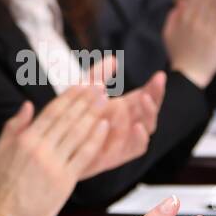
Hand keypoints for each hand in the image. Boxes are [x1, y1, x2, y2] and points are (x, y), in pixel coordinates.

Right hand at [0, 86, 107, 215]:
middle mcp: (41, 149)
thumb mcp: (0, 151)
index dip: (69, 96)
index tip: (82, 85)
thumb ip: (14, 126)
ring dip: (93, 114)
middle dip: (85, 100)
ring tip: (105, 100)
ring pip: (78, 133)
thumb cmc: (3, 186)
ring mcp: (54, 164)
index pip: (52, 112)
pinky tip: (104, 127)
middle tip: (100, 86)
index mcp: (26, 140)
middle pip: (68, 119)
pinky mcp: (65, 180)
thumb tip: (27, 106)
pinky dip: (95, 140)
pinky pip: (83, 155)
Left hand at [79, 57, 164, 177]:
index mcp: (125, 108)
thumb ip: (96, 77)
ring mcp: (125, 141)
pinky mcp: (118, 156)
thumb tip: (113, 58)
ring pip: (147, 128)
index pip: (146, 96)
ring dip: (149, 113)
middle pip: (151, 110)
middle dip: (156, 96)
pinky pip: (136, 149)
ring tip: (144, 98)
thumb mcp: (82, 93)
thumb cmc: (70, 119)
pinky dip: (140, 138)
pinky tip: (137, 126)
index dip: (154, 87)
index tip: (158, 75)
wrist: (56, 148)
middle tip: (157, 82)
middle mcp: (128, 124)